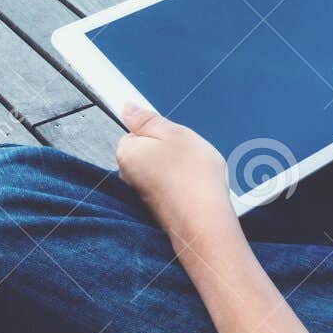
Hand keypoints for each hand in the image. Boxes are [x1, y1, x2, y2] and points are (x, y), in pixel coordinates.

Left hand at [115, 104, 234, 237]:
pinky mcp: (160, 206)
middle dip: (169, 148)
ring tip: (196, 171)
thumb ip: (147, 119)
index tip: (174, 135)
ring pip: (163, 167)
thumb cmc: (191, 178)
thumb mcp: (174, 132)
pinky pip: (172, 185)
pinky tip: (197, 185)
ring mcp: (144, 193)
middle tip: (188, 151)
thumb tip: (128, 109)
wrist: (205, 223)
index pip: (136, 130)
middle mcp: (129, 175)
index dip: (160, 129)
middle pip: (150, 149)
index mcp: (127, 152)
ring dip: (180, 167)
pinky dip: (185, 183)